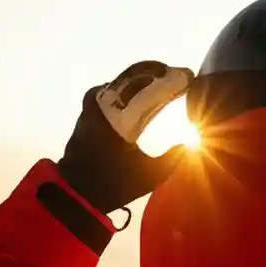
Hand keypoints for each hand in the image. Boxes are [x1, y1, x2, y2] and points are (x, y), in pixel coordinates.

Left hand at [58, 61, 193, 213]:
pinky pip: (110, 90)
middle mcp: (101, 105)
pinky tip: (138, 91)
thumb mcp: (149, 175)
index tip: (186, 75)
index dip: (168, 79)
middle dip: (155, 74)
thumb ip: (172, 158)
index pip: (147, 86)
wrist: (76, 192)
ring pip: (119, 82)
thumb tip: (189, 142)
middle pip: (132, 77)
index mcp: (116, 117)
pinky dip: (126, 88)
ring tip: (159, 78)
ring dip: (140, 78)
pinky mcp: (86, 112)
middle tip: (174, 74)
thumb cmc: (113, 184)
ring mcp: (90, 106)